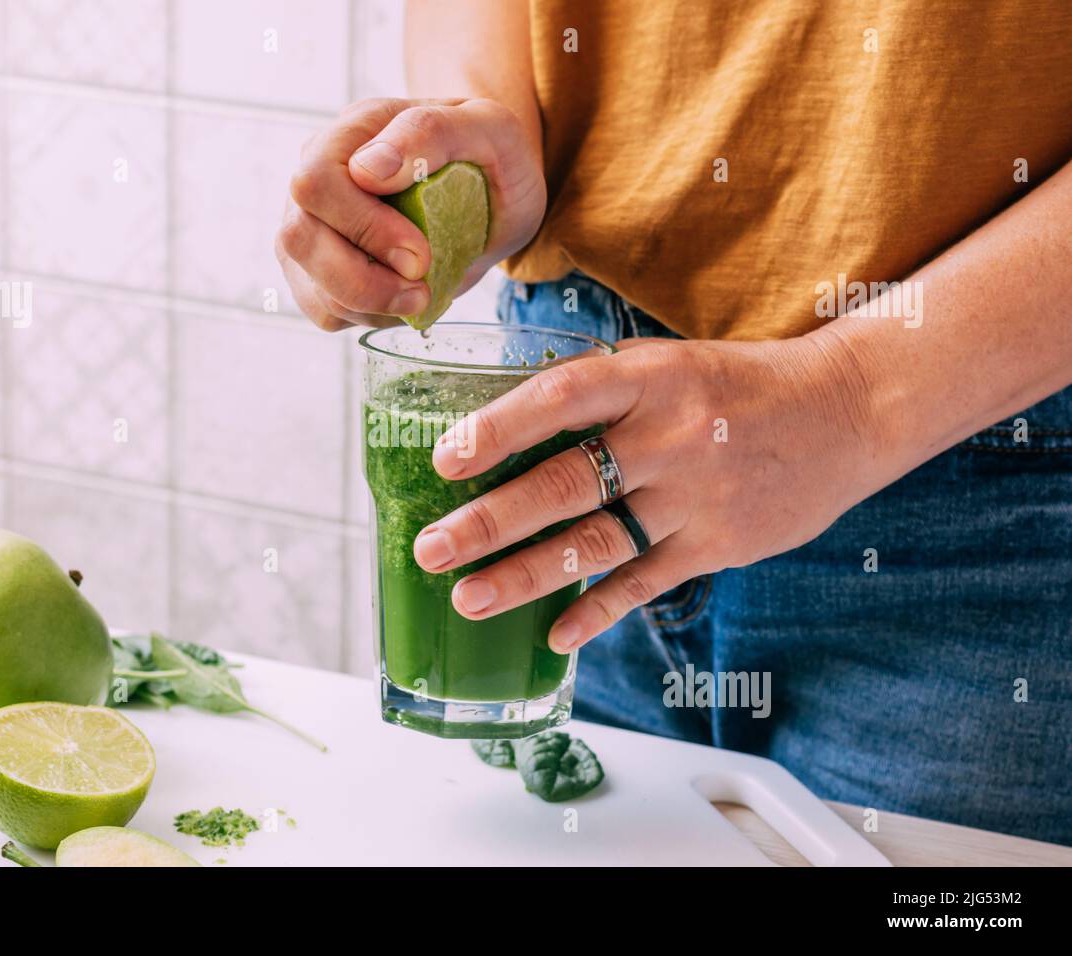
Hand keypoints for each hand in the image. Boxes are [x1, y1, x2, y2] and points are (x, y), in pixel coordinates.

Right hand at [275, 97, 544, 330]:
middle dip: (364, 279)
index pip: (316, 183)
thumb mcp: (488, 128)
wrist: (499, 196)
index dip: (363, 227)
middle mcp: (319, 178)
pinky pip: (325, 310)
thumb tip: (366, 169)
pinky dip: (369, 317)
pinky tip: (402, 298)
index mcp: (352, 134)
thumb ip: (428, 132)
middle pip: (298, 239)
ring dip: (372, 304)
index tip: (420, 255)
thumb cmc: (494, 157)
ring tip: (422, 294)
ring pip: (311, 283)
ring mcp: (314, 226)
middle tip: (422, 286)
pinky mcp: (321, 271)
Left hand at [412, 335, 880, 652]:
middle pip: (565, 484)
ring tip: (468, 598)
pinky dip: (597, 611)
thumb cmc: (735, 385)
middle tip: (430, 550)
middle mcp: (668, 437)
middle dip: (489, 522)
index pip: (561, 398)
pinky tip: (554, 634)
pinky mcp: (718, 544)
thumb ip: (598, 390)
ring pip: (595, 544)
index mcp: (649, 379)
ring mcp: (694, 497)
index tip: (444, 459)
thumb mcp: (667, 362)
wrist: (844, 414)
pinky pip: (645, 583)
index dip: (499, 428)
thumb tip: (507, 420)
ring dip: (526, 576)